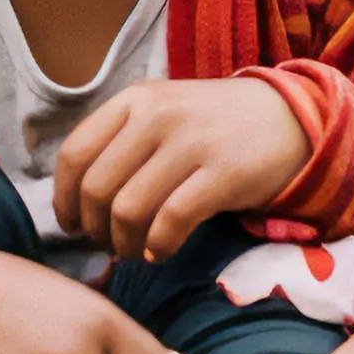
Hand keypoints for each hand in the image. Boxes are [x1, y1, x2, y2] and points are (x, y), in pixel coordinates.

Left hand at [53, 77, 309, 263]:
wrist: (290, 118)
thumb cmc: (214, 126)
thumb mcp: (162, 114)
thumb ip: (120, 145)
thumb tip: (77, 204)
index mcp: (133, 101)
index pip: (74, 154)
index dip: (63, 199)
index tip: (72, 225)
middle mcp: (157, 116)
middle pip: (97, 189)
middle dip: (95, 229)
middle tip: (107, 245)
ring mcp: (191, 142)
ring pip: (129, 209)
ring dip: (124, 244)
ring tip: (135, 251)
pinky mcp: (223, 172)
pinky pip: (172, 221)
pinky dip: (158, 246)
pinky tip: (161, 252)